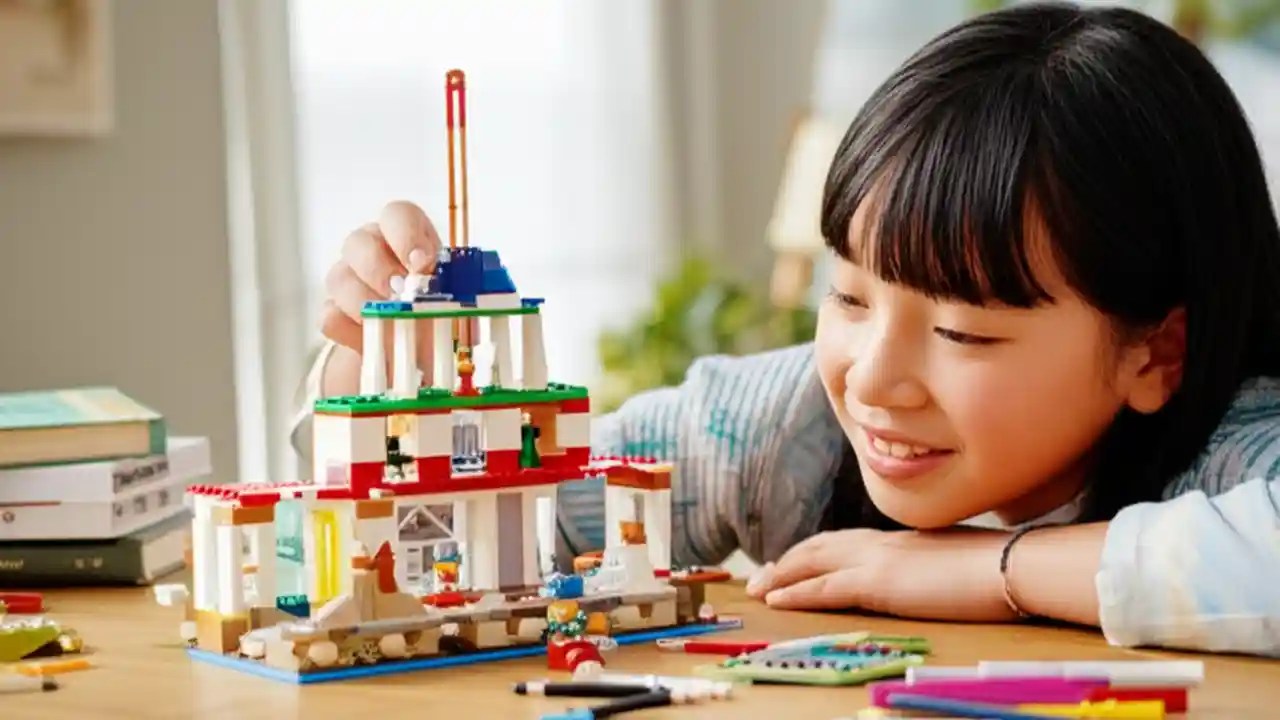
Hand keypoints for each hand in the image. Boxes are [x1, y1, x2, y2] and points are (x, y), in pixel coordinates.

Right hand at [320, 200, 442, 351]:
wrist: (417, 337)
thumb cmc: (439, 303)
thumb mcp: (456, 290)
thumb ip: (455, 284)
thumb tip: (458, 290)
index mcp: (403, 232)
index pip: (397, 214)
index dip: (407, 235)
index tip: (422, 263)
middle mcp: (370, 246)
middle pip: (358, 242)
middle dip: (381, 272)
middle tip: (402, 295)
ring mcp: (346, 276)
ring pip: (338, 278)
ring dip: (366, 303)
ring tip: (391, 322)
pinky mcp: (333, 310)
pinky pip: (329, 316)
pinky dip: (351, 331)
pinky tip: (374, 338)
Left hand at [744, 528, 1018, 621]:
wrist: (1014, 567)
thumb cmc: (1000, 570)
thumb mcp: (958, 563)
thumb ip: (934, 566)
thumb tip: (931, 576)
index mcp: (902, 540)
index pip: (847, 542)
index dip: (817, 551)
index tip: (794, 561)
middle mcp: (883, 543)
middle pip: (821, 547)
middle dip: (789, 562)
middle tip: (762, 576)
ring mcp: (879, 560)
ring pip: (814, 563)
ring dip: (781, 577)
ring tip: (757, 590)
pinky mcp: (879, 582)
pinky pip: (825, 587)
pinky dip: (796, 593)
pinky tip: (776, 601)